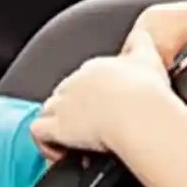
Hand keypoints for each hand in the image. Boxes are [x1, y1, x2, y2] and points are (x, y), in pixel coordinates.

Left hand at [29, 26, 173, 157]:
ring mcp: (63, 104)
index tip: (104, 114)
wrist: (139, 112)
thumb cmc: (148, 90)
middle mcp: (75, 82)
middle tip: (92, 132)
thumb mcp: (148, 57)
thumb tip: (142, 34)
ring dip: (57, 127)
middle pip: (63, 95)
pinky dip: (46, 143)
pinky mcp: (56, 126)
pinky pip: (38, 132)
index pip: (82, 81)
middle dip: (73, 113)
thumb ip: (142, 43)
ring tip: (74, 144)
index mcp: (94, 68)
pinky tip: (64, 153)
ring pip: (48, 111)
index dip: (90, 100)